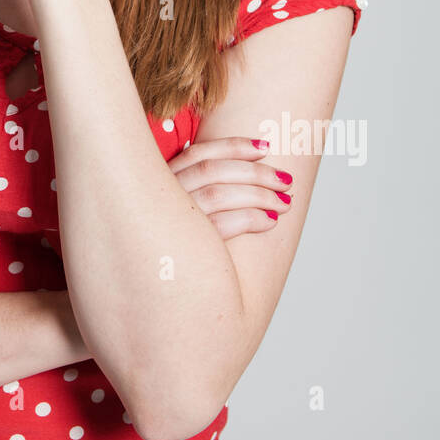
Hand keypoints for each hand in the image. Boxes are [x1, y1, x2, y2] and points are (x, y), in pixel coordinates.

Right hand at [166, 136, 293, 237]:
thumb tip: (243, 172)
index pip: (199, 153)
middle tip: (286, 180)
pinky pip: (221, 226)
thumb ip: (196, 190)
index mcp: (158, 181)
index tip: (265, 147)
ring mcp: (168, 222)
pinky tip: (270, 222)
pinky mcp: (182, 249)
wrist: (152, 292)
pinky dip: (250, 219)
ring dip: (260, 195)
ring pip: (219, 194)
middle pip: (213, 171)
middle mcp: (159, 197)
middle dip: (256, 172)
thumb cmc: (170, 247)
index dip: (234, 146)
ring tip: (285, 203)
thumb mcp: (175, 210)